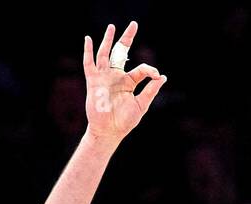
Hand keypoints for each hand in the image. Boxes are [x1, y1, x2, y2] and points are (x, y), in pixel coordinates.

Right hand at [83, 22, 165, 144]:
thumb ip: (151, 90)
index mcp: (128, 82)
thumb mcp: (141, 105)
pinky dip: (88, 51)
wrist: (109, 131)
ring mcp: (104, 78)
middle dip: (127, 39)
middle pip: (121, 53)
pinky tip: (88, 39)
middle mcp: (116, 77)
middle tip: (134, 24)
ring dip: (109, 40)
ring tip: (112, 27)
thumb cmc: (125, 121)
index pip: (140, 69)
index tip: (156, 74)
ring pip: (106, 54)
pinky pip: (89, 63)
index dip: (149, 69)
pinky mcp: (94, 81)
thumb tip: (162, 76)